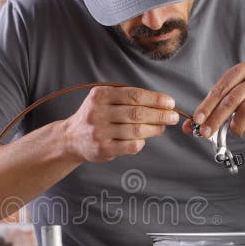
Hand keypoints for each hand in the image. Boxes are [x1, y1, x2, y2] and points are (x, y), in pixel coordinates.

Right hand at [62, 86, 178, 162]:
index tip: (170, 103)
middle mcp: (97, 113)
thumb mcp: (104, 99)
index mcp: (100, 95)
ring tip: (162, 127)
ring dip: (154, 129)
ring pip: (135, 131)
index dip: (155, 99)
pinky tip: (144, 139)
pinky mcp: (102, 149)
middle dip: (160, 115)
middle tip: (173, 117)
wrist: (71, 137)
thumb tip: (161, 103)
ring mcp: (99, 132)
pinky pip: (130, 146)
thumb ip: (127, 98)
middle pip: (137, 113)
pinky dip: (141, 142)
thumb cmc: (96, 115)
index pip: (134, 95)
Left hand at [182, 63, 244, 138]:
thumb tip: (188, 127)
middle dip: (216, 118)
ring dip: (235, 125)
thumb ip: (208, 115)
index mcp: (242, 71)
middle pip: (232, 98)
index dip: (207, 105)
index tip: (198, 119)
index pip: (221, 88)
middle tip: (207, 132)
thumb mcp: (227, 108)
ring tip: (234, 131)